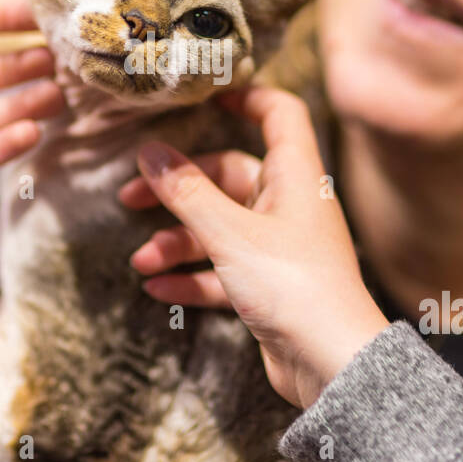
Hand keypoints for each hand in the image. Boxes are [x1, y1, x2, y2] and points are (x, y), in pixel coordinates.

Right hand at [118, 87, 388, 407]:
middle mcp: (290, 205)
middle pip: (230, 176)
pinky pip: (224, 271)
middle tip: (130, 198)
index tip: (201, 97)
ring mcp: (281, 248)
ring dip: (178, 241)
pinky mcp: (271, 288)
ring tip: (141, 262)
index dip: (245, 97)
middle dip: (178, 189)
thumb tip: (149, 151)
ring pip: (220, 228)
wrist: (332, 364)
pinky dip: (192, 276)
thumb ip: (186, 192)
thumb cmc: (293, 287)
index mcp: (296, 176)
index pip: (279, 114)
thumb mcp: (229, 233)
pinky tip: (157, 289)